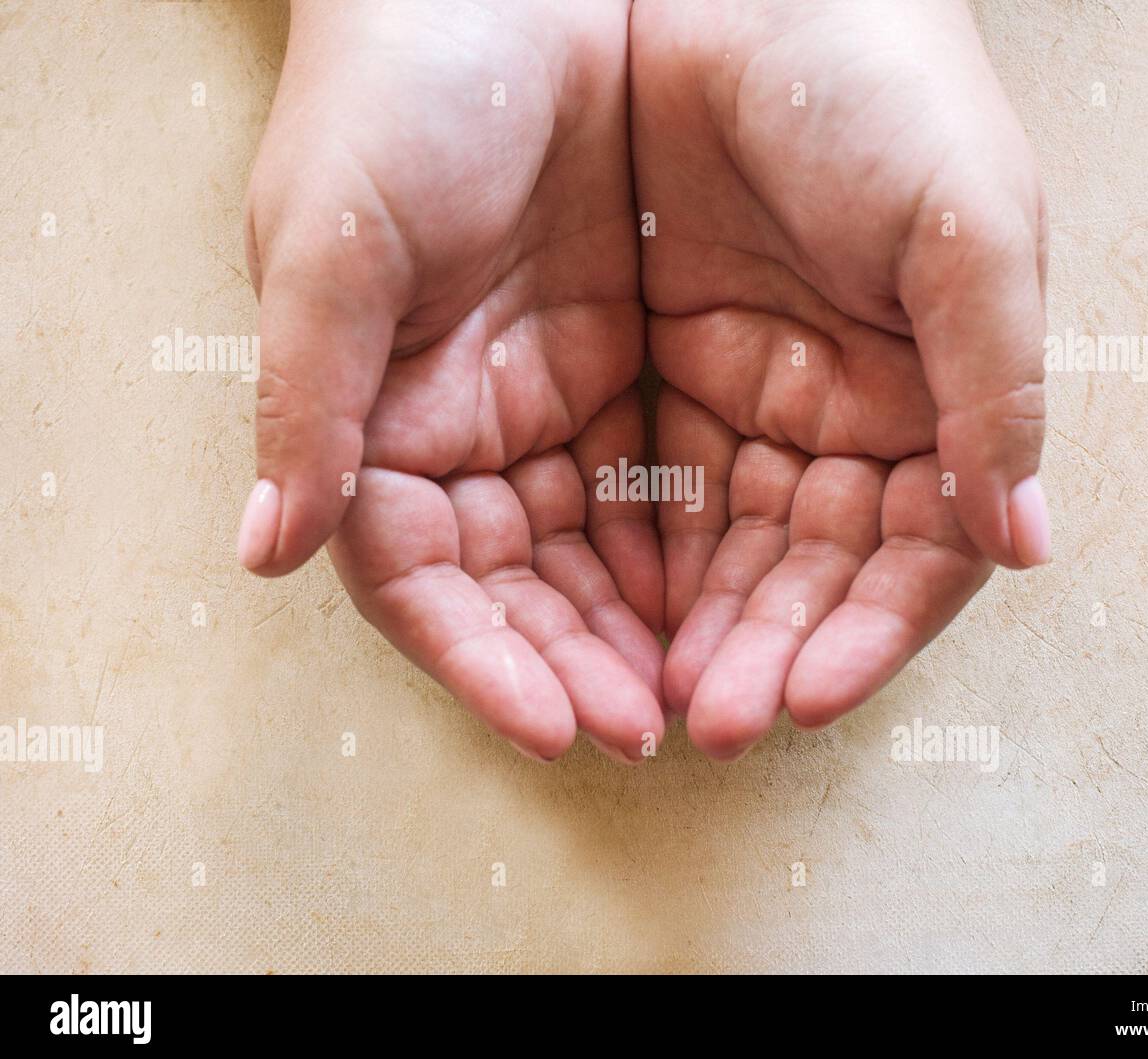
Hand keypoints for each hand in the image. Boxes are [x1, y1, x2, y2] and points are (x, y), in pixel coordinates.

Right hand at [239, 0, 663, 761]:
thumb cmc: (396, 90)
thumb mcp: (334, 239)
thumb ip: (308, 398)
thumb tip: (262, 547)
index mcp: (377, 418)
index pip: (420, 581)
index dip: (481, 660)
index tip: (551, 725)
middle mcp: (461, 430)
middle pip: (516, 586)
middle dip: (576, 662)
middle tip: (650, 727)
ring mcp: (548, 403)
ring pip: (593, 552)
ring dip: (641, 626)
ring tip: (704, 690)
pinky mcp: (626, 366)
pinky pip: (661, 483)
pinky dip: (689, 545)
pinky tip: (732, 593)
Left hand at [631, 0, 1049, 757]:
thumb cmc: (874, 78)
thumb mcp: (965, 220)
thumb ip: (996, 384)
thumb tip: (1022, 542)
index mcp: (927, 392)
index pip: (910, 553)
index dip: (864, 633)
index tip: (806, 697)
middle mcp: (836, 414)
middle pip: (805, 571)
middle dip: (762, 650)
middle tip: (711, 719)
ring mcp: (741, 401)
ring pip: (720, 552)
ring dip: (689, 630)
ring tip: (647, 697)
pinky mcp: (649, 375)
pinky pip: (637, 495)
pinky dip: (624, 561)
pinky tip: (602, 617)